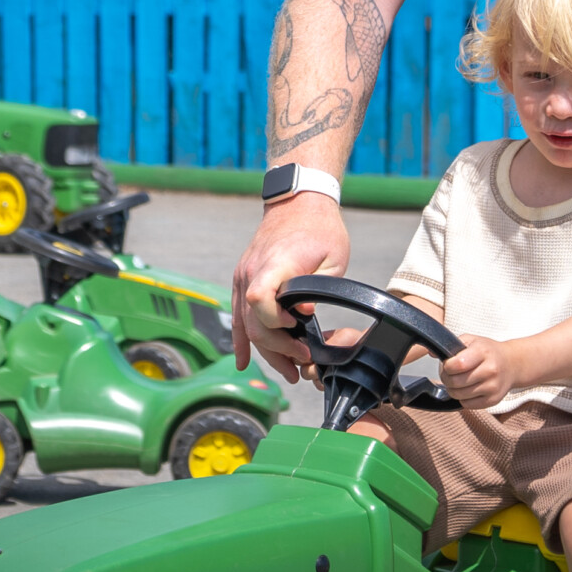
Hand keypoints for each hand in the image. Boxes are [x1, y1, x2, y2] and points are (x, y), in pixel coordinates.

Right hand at [232, 194, 350, 381]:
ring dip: (265, 350)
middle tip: (304, 359)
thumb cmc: (321, 229)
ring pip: (245, 323)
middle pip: (252, 321)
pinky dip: (241, 339)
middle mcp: (253, 270)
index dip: (275, 321)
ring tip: (289, 369)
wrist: (299, 202)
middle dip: (277, 348)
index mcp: (276, 263)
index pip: (259, 299)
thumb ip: (318, 288)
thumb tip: (303, 315)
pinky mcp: (243, 277)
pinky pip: (238, 314)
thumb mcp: (334, 257)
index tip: (298, 327)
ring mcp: (244, 274)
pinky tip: (244, 361)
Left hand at [438, 335, 516, 409]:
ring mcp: (492, 387)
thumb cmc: (488, 351)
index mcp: (483, 352)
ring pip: (460, 395)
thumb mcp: (472, 340)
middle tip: (449, 374)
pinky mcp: (493, 400)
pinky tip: (467, 389)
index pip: (458, 364)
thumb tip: (432, 353)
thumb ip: (452, 344)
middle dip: (446, 379)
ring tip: (457, 381)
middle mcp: (490, 370)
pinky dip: (462, 398)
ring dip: (453, 389)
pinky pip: (467, 404)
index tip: (448, 364)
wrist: (512, 364)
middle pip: (456, 382)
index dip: (447, 366)